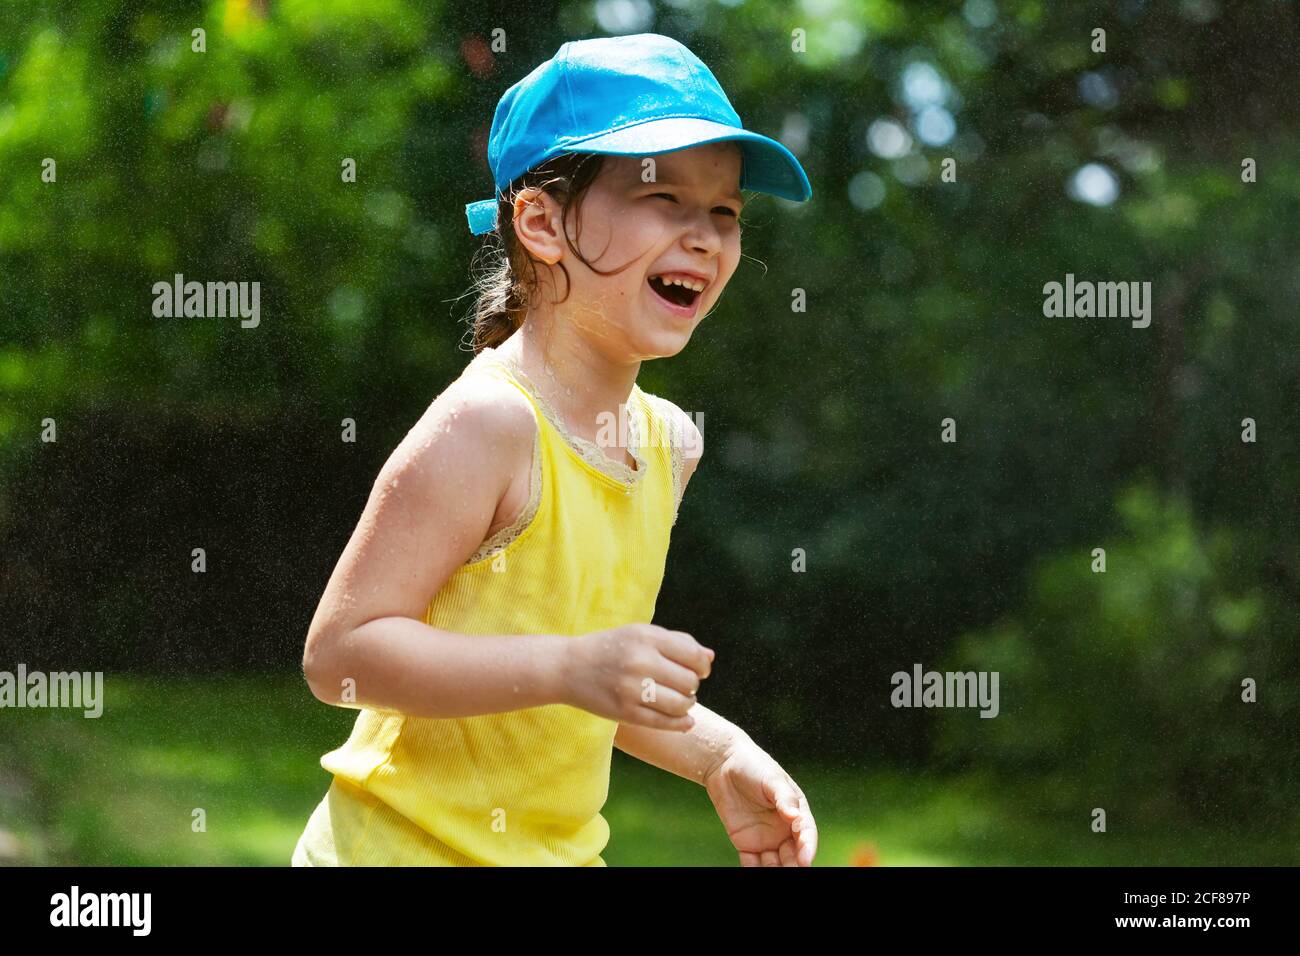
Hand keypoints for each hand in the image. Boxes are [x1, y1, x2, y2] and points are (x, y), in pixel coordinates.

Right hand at [562, 623, 713, 730]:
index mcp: (647, 637)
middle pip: (689, 681)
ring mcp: (632, 688)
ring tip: (679, 701)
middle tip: (681, 686)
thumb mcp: (640, 634)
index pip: (694, 655)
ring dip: (687, 705)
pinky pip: (665, 723)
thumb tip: (710, 657)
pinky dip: (681, 723)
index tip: (697, 670)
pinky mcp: (626, 712)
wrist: (568, 668)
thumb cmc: (611, 648)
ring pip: (681, 704)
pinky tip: (684, 720)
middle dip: (691, 686)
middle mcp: (640, 661)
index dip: (702, 666)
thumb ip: (677, 642)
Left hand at [704, 736, 816, 865]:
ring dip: (775, 872)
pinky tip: (753, 874)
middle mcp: (783, 830)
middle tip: (792, 872)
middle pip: (793, 855)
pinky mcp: (745, 844)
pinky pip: (752, 864)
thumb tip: (795, 816)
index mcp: (796, 812)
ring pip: (774, 864)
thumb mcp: (772, 778)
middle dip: (794, 866)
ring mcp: (765, 839)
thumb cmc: (753, 766)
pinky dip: (754, 872)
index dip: (808, 848)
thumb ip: (784, 797)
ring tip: (772, 876)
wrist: (723, 764)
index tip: (806, 861)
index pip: (806, 834)